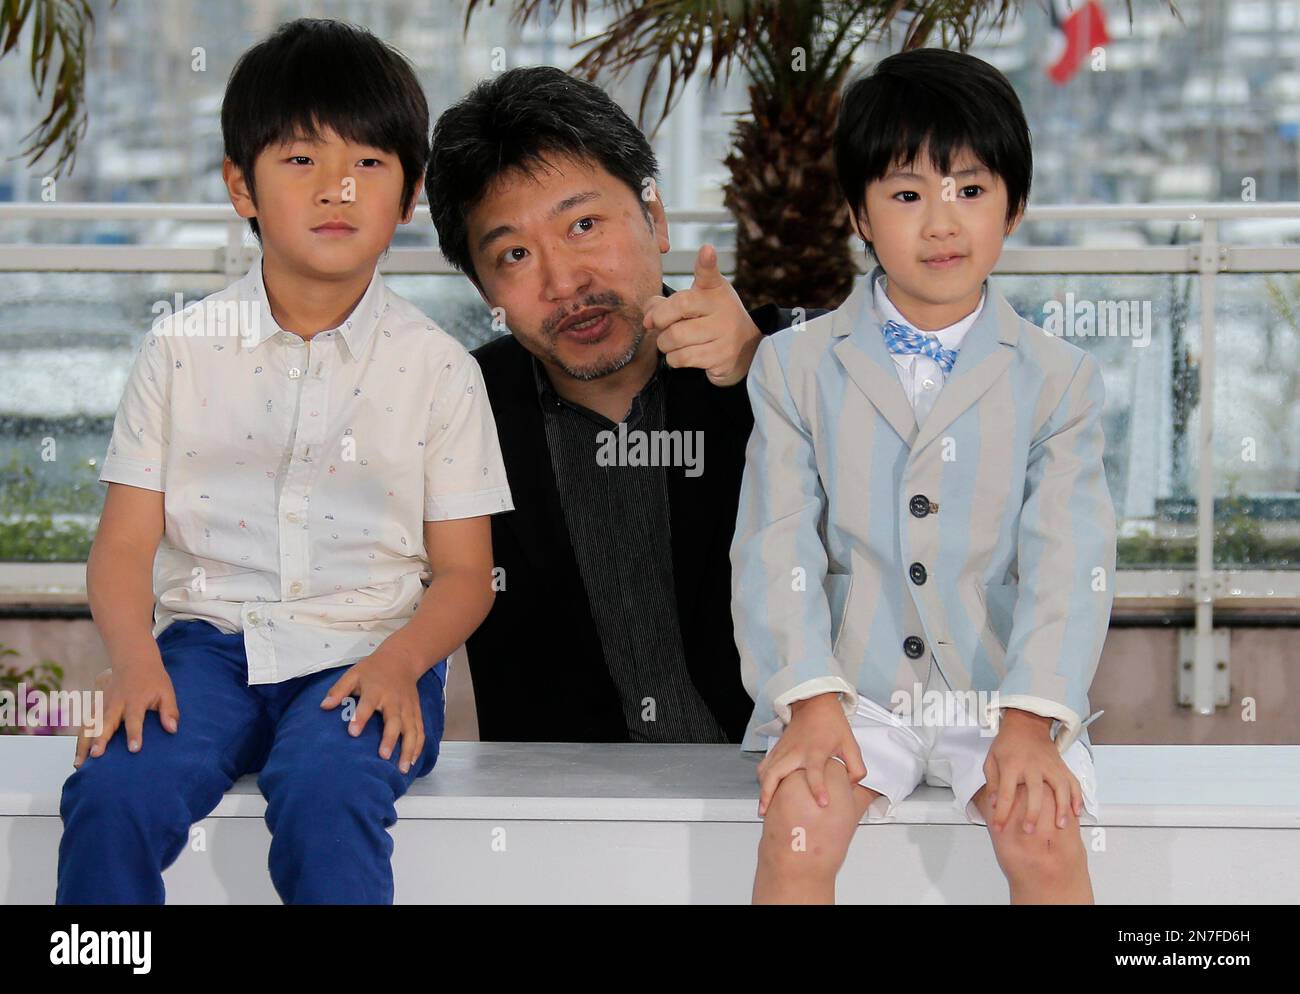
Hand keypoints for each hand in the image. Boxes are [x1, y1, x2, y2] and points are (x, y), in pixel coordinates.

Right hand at [75, 660, 179, 766]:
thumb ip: (169, 711)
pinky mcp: (94, 707)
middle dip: (100, 739)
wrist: (133, 660)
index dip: (134, 733)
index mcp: (135, 700)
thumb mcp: (166, 691)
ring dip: (83, 744)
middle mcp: (116, 703)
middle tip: (96, 755)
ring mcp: (102, 704)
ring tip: (79, 764)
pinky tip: (77, 757)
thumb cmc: (153, 680)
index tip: (134, 749)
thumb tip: (172, 729)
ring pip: (90, 725)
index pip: (134, 718)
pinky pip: (84, 725)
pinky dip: (79, 740)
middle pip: (106, 722)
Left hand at [320, 645, 425, 773]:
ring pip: (412, 729)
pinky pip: (420, 730)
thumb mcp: (353, 674)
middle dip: (390, 738)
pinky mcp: (416, 712)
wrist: (401, 660)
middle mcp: (394, 700)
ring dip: (409, 748)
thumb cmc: (372, 670)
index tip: (353, 732)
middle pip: (394, 720)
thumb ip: (339, 690)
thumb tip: (324, 706)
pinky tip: (412, 761)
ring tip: (403, 768)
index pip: (367, 704)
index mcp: (376, 690)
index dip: (360, 718)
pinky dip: (418, 746)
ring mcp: (408, 707)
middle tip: (384, 756)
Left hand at [643, 243, 760, 385]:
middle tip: (661, 325)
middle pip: (679, 307)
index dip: (707, 262)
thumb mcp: (694, 303)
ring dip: (665, 343)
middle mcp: (723, 309)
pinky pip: (681, 358)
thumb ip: (664, 303)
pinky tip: (683, 354)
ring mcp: (725, 335)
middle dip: (659, 320)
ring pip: (675, 338)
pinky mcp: (722, 358)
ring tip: (674, 342)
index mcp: (714, 290)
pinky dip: (674, 358)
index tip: (707, 250)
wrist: (744, 348)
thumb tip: (648, 318)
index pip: (709, 273)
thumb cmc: (709, 320)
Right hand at [755, 693, 865, 816]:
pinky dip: (762, 781)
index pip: (815, 772)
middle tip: (767, 813)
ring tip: (763, 809)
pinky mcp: (777, 749)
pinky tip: (764, 792)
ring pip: (765, 770)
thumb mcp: (851, 744)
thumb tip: (851, 787)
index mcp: (815, 750)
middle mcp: (795, 751)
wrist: (814, 703)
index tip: (822, 804)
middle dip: (769, 793)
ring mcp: (783, 750)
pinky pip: (764, 766)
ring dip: (762, 790)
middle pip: (776, 772)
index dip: (819, 788)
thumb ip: (856, 768)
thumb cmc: (832, 724)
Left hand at [984, 709, 1083, 832]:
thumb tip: (994, 805)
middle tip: (1029, 830)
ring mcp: (1049, 765)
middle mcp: (1032, 765)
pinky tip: (1077, 812)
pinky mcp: (1062, 765)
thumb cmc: (1006, 745)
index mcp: (1011, 765)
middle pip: (1035, 791)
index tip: (999, 828)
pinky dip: (1077, 797)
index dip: (1002, 813)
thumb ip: (992, 783)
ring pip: (1060, 787)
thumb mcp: (991, 760)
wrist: (1026, 724)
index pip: (1006, 793)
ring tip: (1060, 826)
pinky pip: (1073, 782)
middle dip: (1033, 812)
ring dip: (1061, 807)